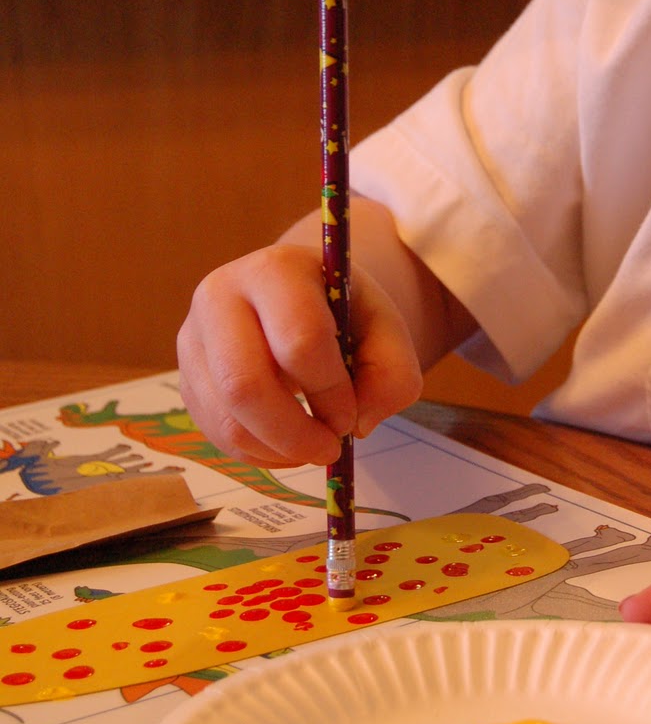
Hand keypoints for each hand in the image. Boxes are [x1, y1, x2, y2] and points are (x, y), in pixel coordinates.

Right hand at [177, 242, 421, 467]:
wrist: (297, 298)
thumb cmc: (341, 312)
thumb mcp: (384, 328)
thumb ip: (392, 373)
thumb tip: (357, 423)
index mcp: (276, 269)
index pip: (299, 339)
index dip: (330, 391)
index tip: (351, 415)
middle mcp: (220, 295)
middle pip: (244, 383)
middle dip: (294, 433)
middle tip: (329, 450)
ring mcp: (193, 337)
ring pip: (225, 418)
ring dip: (276, 450)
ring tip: (312, 446)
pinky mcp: (186, 376)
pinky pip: (214, 432)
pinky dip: (256, 453)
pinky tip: (286, 444)